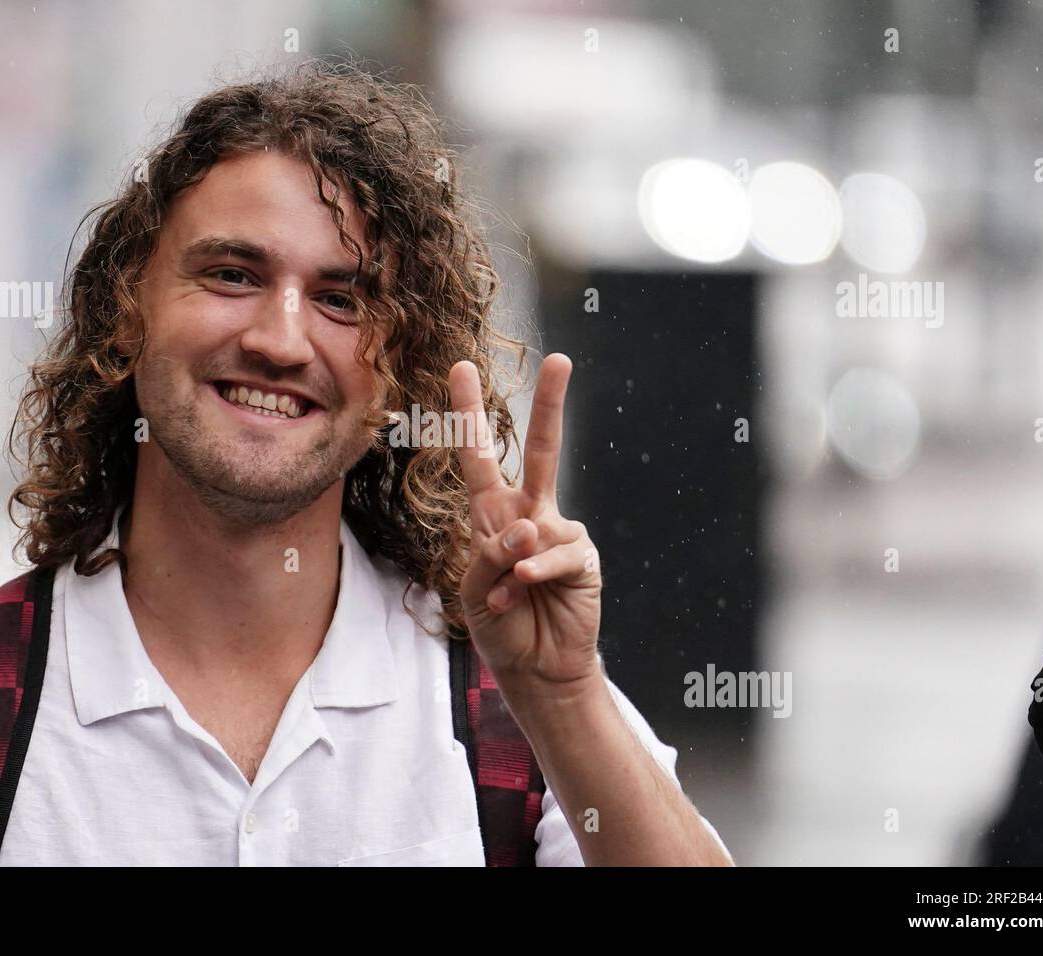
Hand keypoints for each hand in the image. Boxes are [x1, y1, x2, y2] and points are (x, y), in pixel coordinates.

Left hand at [447, 353, 602, 690]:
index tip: (461, 368)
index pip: (478, 455)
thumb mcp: (473, 588)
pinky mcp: (581, 557)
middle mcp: (528, 514)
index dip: (468, 413)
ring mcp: (558, 533)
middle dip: (552, 405)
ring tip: (509, 588)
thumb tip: (530, 528)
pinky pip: (555, 555)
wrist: (535, 667)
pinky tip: (524, 591)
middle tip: (561, 360)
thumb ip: (490, 553)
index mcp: (491, 514)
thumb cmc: (500, 624)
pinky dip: (533, 576)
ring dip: (515, 555)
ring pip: (540, 514)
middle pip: (541, 450)